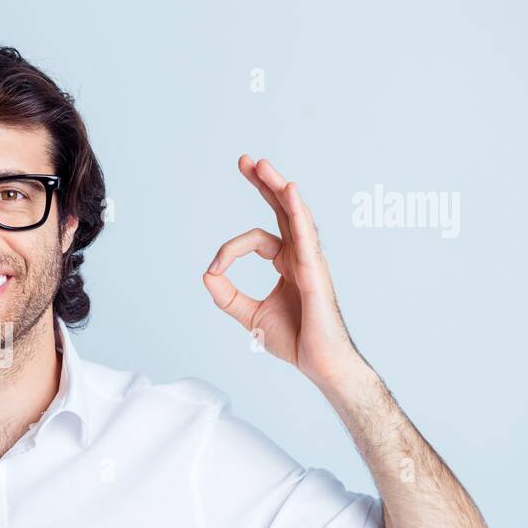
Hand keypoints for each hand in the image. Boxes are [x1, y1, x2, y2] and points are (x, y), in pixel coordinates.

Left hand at [202, 155, 364, 389]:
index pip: (255, 240)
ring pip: (295, 215)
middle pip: (282, 210)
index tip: (214, 270)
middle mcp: (300, 256)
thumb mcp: (250, 315)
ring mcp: (310, 261)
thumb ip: (228, 296)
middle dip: (263, 184)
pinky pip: (306, 236)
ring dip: (277, 188)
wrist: (320, 365)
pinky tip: (289, 190)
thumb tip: (207, 275)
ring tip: (261, 165)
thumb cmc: (296, 340)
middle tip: (246, 161)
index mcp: (287, 263)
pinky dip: (297, 212)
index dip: (229, 250)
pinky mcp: (316, 273)